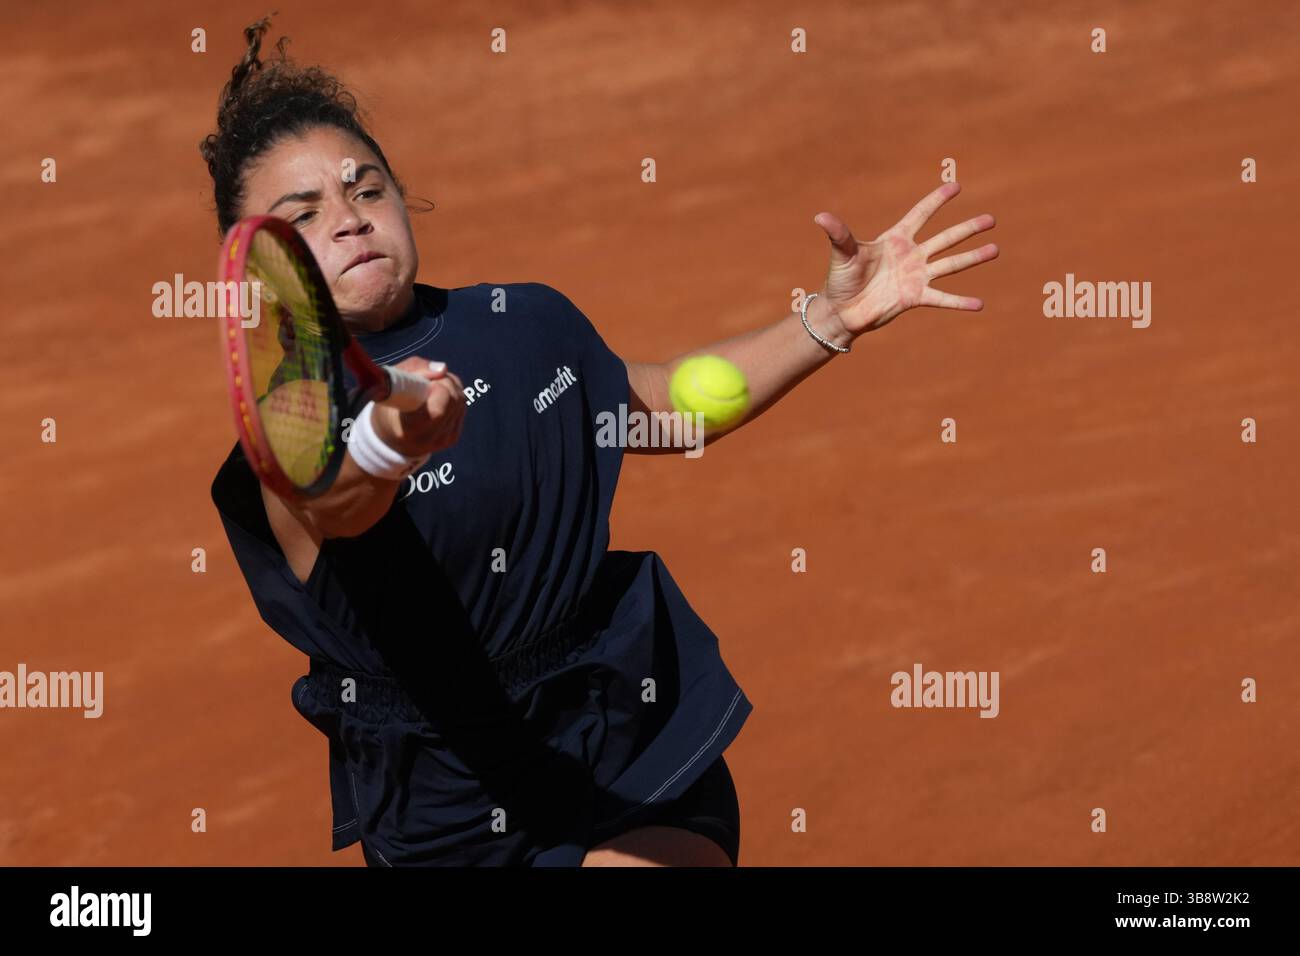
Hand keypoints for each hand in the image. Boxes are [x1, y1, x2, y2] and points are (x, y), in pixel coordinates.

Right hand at [370, 356, 466, 458]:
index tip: (425, 382)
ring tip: (429, 388)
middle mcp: (427, 439)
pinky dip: (453, 395)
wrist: (389, 436)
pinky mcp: (453, 437)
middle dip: (443, 381)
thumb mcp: (392, 379)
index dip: (437, 389)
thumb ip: (416, 368)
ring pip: (460, 401)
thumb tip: (443, 369)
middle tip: (425, 381)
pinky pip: (462, 407)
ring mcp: (443, 440)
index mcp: (407, 429)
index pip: (437, 411)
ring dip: (449, 386)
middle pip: (453, 400)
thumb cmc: (389, 402)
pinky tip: (437, 396)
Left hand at [812, 181, 997, 336]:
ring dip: (973, 258)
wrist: (842, 311)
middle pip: (945, 238)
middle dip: (967, 229)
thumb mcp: (842, 254)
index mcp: (895, 239)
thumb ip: (839, 234)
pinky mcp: (916, 297)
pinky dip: (959, 302)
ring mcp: (916, 276)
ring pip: (950, 264)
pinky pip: (942, 298)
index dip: (936, 201)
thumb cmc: (840, 280)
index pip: (920, 215)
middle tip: (991, 219)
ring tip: (995, 249)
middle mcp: (911, 255)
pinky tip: (979, 305)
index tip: (956, 187)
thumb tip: (820, 216)